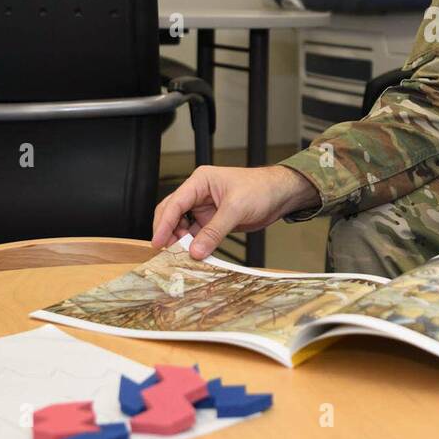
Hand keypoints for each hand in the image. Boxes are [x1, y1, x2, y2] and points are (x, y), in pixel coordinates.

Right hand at [151, 165, 318, 259]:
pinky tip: (193, 256)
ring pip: (183, 226)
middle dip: (168, 232)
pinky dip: (194, 245)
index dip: (164, 223)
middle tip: (165, 253)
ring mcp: (205, 208)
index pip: (175, 203)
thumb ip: (214, 231)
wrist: (281, 194)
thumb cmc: (261, 189)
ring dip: (181, 241)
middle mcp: (198, 194)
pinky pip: (197, 234)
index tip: (158, 242)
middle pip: (173, 214)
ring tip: (180, 257)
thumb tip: (196, 251)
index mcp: (200, 181)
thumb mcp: (236, 208)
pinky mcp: (213, 221)